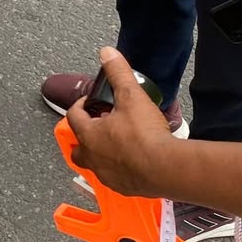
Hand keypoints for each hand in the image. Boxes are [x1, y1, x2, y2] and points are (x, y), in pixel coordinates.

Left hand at [67, 48, 177, 197]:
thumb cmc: (145, 134)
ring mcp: (107, 176)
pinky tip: (134, 161)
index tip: (93, 101)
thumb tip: (107, 53)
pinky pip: (114, 178)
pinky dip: (119, 169)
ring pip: (96, 165)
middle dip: (85, 135)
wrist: (167, 168)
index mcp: (89, 135)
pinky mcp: (124, 189)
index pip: (74, 116)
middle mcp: (93, 158)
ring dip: (102, 153)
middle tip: (100, 125)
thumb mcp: (131, 96)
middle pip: (78, 147)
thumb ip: (118, 73)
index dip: (82, 105)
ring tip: (119, 142)